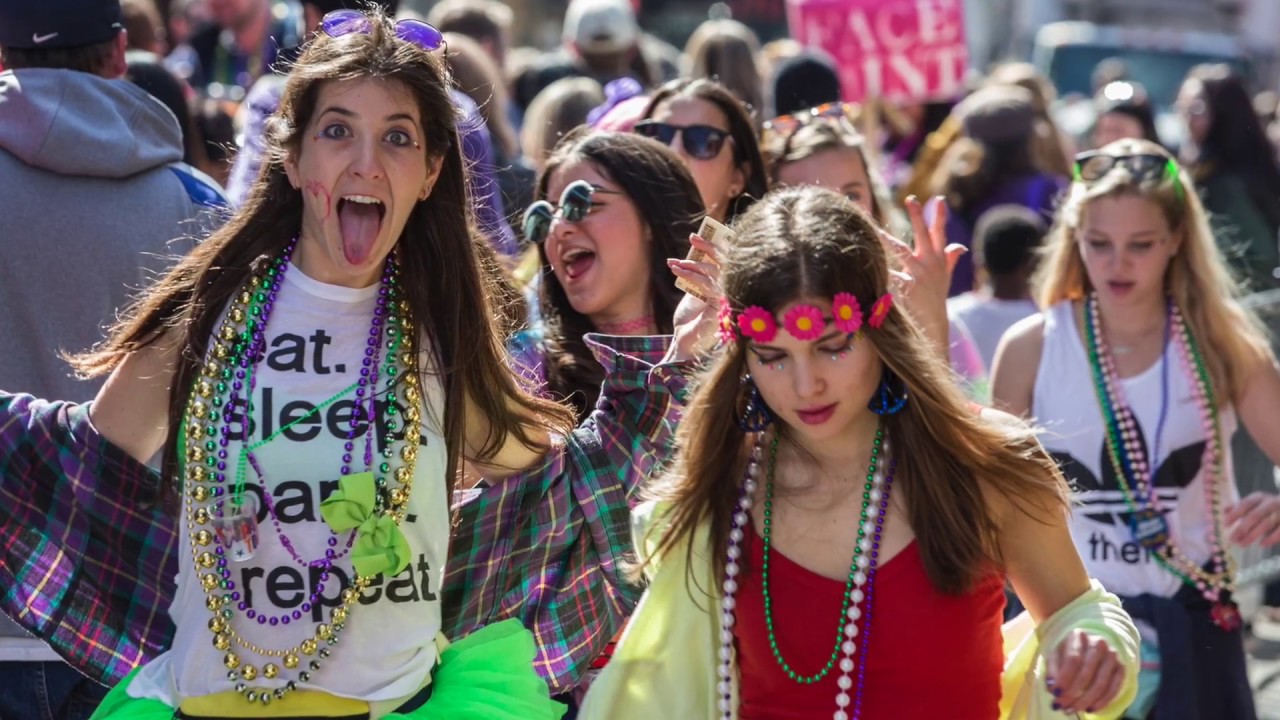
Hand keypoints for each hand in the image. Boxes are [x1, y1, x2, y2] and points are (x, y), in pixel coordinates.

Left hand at [666, 233, 721, 361]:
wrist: (685, 341)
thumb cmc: (690, 318)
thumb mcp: (693, 291)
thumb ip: (697, 274)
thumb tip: (696, 251)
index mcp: (725, 285)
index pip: (726, 261)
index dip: (716, 246)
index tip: (696, 237)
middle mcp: (729, 290)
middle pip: (726, 261)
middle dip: (709, 246)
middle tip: (692, 238)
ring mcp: (727, 297)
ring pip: (714, 270)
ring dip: (692, 263)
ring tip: (674, 264)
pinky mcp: (721, 306)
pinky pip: (707, 284)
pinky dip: (691, 275)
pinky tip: (678, 271)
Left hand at [877, 196, 966, 357]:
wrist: (933, 321)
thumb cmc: (936, 296)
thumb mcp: (946, 277)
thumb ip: (950, 259)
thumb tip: (960, 246)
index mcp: (938, 258)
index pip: (939, 233)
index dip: (939, 216)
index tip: (939, 199)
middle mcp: (930, 263)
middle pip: (923, 235)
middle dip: (918, 216)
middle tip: (912, 199)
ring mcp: (920, 275)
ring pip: (903, 252)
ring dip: (888, 241)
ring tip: (876, 231)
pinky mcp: (910, 287)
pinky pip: (893, 275)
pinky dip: (884, 272)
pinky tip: (872, 268)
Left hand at [1045, 629, 1125, 714]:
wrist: (1090, 646)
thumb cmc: (1068, 652)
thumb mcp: (1055, 655)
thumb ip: (1052, 670)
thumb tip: (1051, 688)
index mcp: (1078, 636)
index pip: (1073, 659)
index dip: (1064, 678)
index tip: (1055, 694)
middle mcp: (1098, 643)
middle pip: (1086, 672)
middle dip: (1073, 693)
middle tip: (1062, 706)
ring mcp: (1112, 655)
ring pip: (1101, 683)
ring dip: (1086, 700)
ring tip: (1072, 710)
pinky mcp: (1121, 668)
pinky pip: (1114, 688)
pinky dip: (1102, 702)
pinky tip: (1090, 709)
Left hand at [1225, 491, 1279, 546]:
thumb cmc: (1267, 507)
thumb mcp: (1254, 504)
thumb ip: (1239, 507)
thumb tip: (1223, 511)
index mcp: (1259, 497)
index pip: (1245, 504)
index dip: (1235, 514)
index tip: (1225, 525)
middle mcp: (1270, 503)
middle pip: (1254, 515)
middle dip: (1242, 528)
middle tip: (1232, 539)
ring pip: (1266, 524)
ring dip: (1253, 535)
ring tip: (1242, 544)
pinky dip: (1271, 538)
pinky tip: (1262, 545)